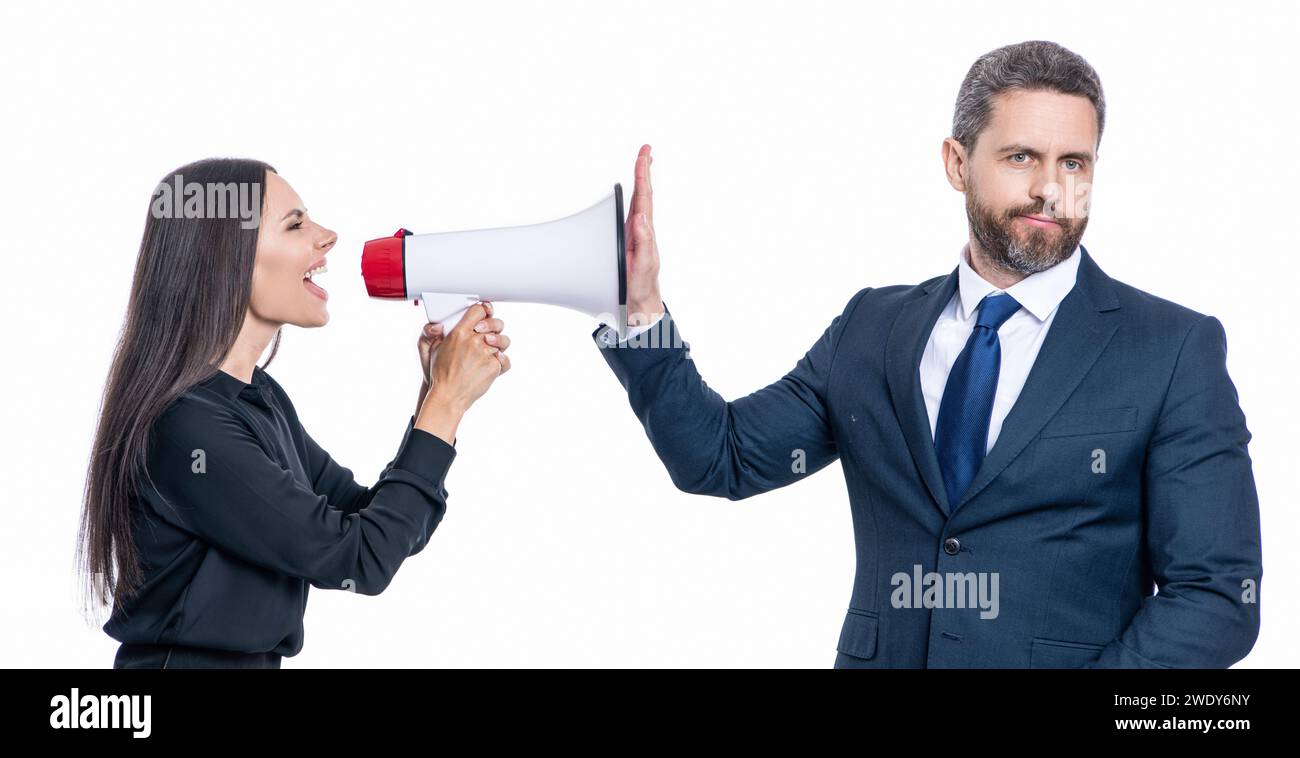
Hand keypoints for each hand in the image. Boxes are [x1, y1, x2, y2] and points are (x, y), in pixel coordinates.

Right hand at [415, 302, 509, 443]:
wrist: (448, 396)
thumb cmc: (440, 373)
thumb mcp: (431, 349)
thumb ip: (433, 333)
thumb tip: (439, 325)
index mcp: (459, 333)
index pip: (478, 311)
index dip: (483, 310)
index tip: (485, 313)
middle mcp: (473, 341)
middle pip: (495, 324)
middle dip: (494, 326)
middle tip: (488, 333)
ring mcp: (485, 354)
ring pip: (502, 341)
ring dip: (499, 344)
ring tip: (491, 348)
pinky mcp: (493, 367)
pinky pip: (505, 359)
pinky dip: (502, 360)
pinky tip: (495, 361)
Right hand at [625, 144, 663, 325]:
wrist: (640, 302)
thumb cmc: (641, 284)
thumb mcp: (643, 264)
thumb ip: (644, 242)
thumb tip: (641, 218)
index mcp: (644, 230)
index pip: (644, 196)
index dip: (643, 174)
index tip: (645, 154)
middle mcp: (641, 228)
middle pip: (643, 193)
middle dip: (643, 169)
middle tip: (646, 149)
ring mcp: (636, 232)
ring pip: (639, 200)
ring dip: (641, 179)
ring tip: (644, 160)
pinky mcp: (630, 238)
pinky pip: (632, 211)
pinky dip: (634, 195)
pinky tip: (635, 190)